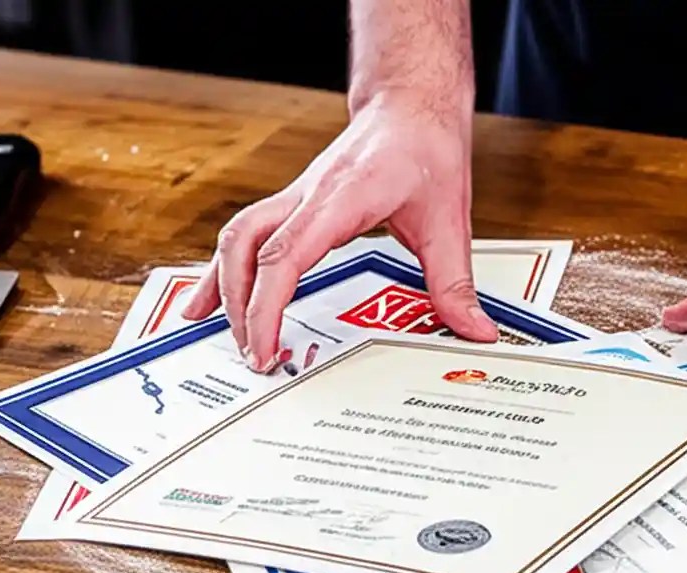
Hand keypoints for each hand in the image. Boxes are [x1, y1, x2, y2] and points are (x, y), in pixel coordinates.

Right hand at [181, 96, 497, 371]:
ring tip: (214, 331)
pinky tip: (211, 297)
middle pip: (247, 247)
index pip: (286, 255)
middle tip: (253, 355)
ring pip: (238, 239)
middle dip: (240, 305)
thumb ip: (456, 283)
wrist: (412, 104)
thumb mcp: (450, 221)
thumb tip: (474, 330)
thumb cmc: (425, 148)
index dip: (266, 305)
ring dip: (223, 286)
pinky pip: (247, 235)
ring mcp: (295, 198)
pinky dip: (226, 269)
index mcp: (340, 198)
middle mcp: (307, 196)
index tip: (264, 346)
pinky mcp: (295, 204)